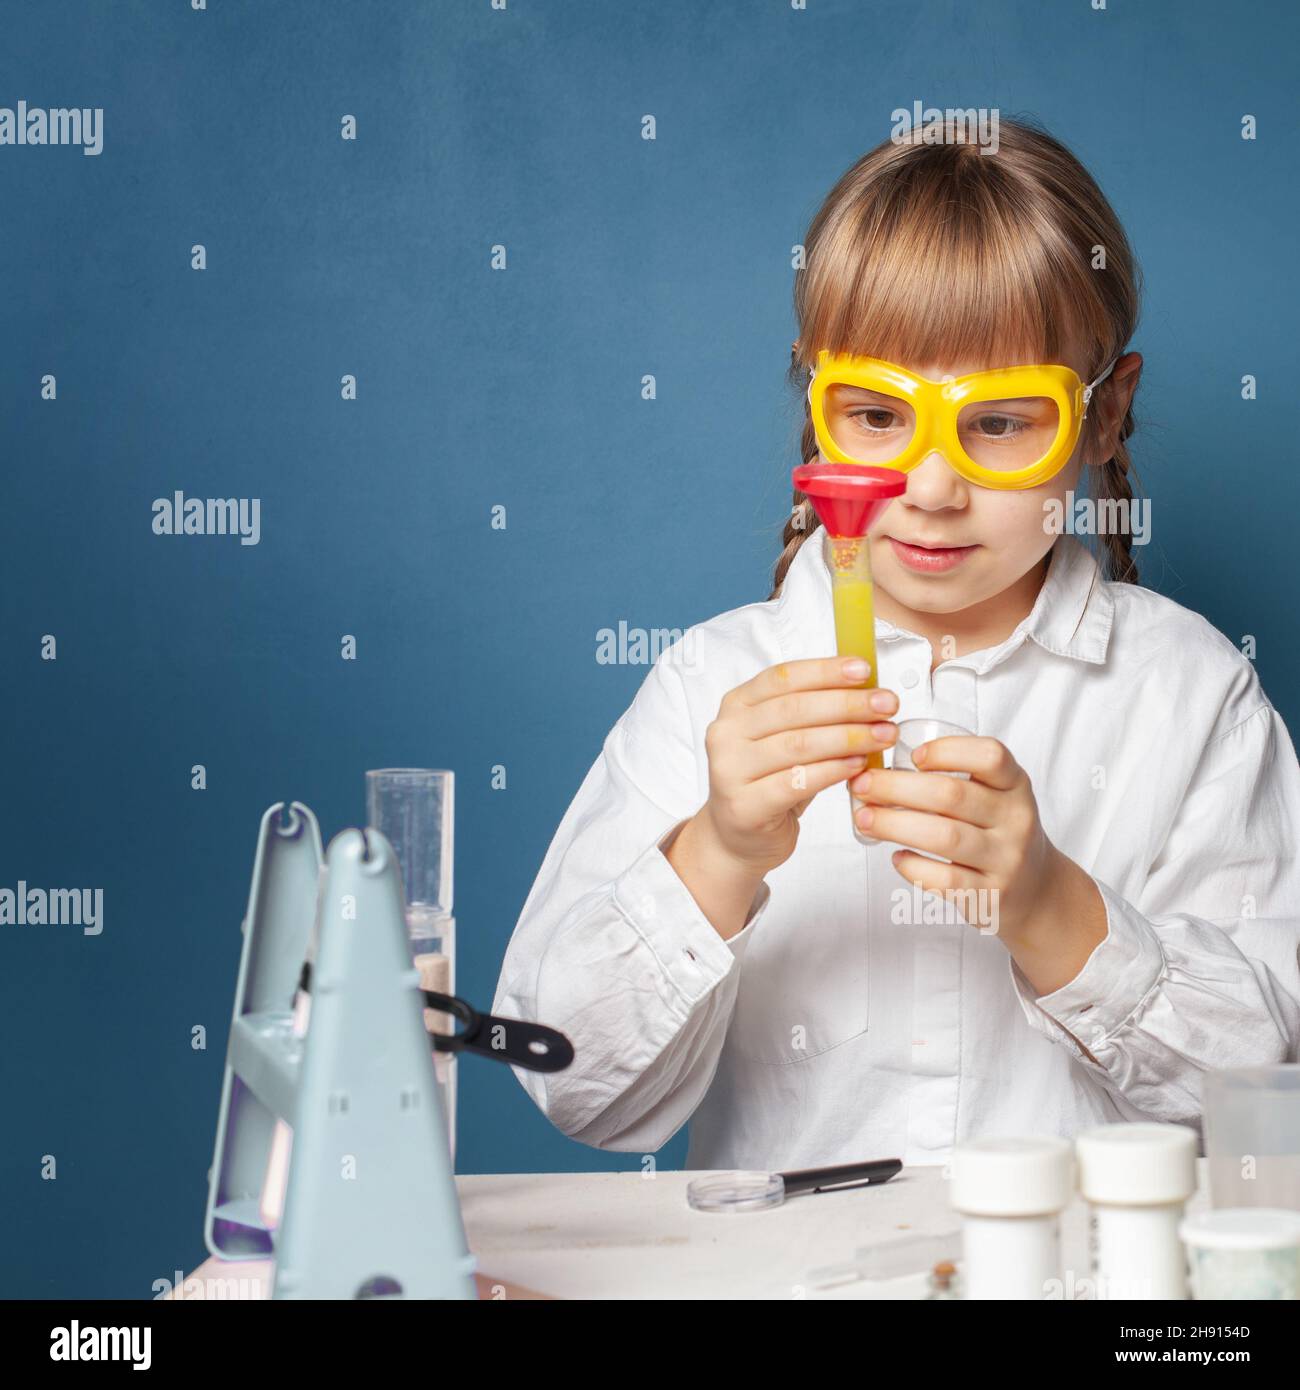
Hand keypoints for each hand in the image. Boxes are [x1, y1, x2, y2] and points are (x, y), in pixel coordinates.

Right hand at [692, 656, 899, 879]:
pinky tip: (858, 765)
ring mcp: (730, 770)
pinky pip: (797, 782)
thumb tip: (865, 688)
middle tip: (886, 704)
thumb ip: (814, 713)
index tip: (863, 670)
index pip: (783, 678)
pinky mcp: (745, 806)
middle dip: (847, 704)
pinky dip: (833, 771)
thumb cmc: (767, 782)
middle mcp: (727, 733)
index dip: (825, 671)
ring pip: (798, 745)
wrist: (737, 837)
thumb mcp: (784, 738)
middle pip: (794, 709)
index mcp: (737, 705)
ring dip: (848, 737)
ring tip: (882, 735)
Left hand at [849, 735, 1074, 946]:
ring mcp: (1006, 859)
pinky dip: (914, 867)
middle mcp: (1016, 819)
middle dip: (896, 787)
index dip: (947, 751)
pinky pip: (946, 879)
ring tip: (864, 818)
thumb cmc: (997, 832)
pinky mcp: (991, 895)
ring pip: (944, 837)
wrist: (1036, 890)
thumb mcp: (995, 796)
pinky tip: (897, 857)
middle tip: (861, 785)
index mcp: (1015, 784)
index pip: (990, 756)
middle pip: (952, 795)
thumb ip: (955, 777)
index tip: (913, 756)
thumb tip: (879, 767)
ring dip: (894, 825)